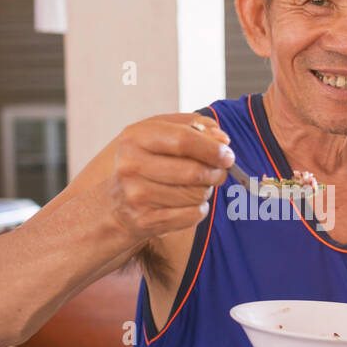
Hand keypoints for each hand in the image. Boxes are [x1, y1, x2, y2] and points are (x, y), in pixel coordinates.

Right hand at [108, 112, 233, 241]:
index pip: (183, 139)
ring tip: (196, 186)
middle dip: (215, 172)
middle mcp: (132, 165)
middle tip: (219, 172)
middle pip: (194, 172)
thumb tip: (222, 140)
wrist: (118, 205)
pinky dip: (198, 209)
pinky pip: (192, 215)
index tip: (228, 155)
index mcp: (135, 137)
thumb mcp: (162, 133)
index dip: (212, 148)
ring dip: (206, 191)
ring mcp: (137, 195)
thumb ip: (194, 126)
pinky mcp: (146, 220)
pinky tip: (186, 203)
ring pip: (196, 195)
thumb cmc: (147, 162)